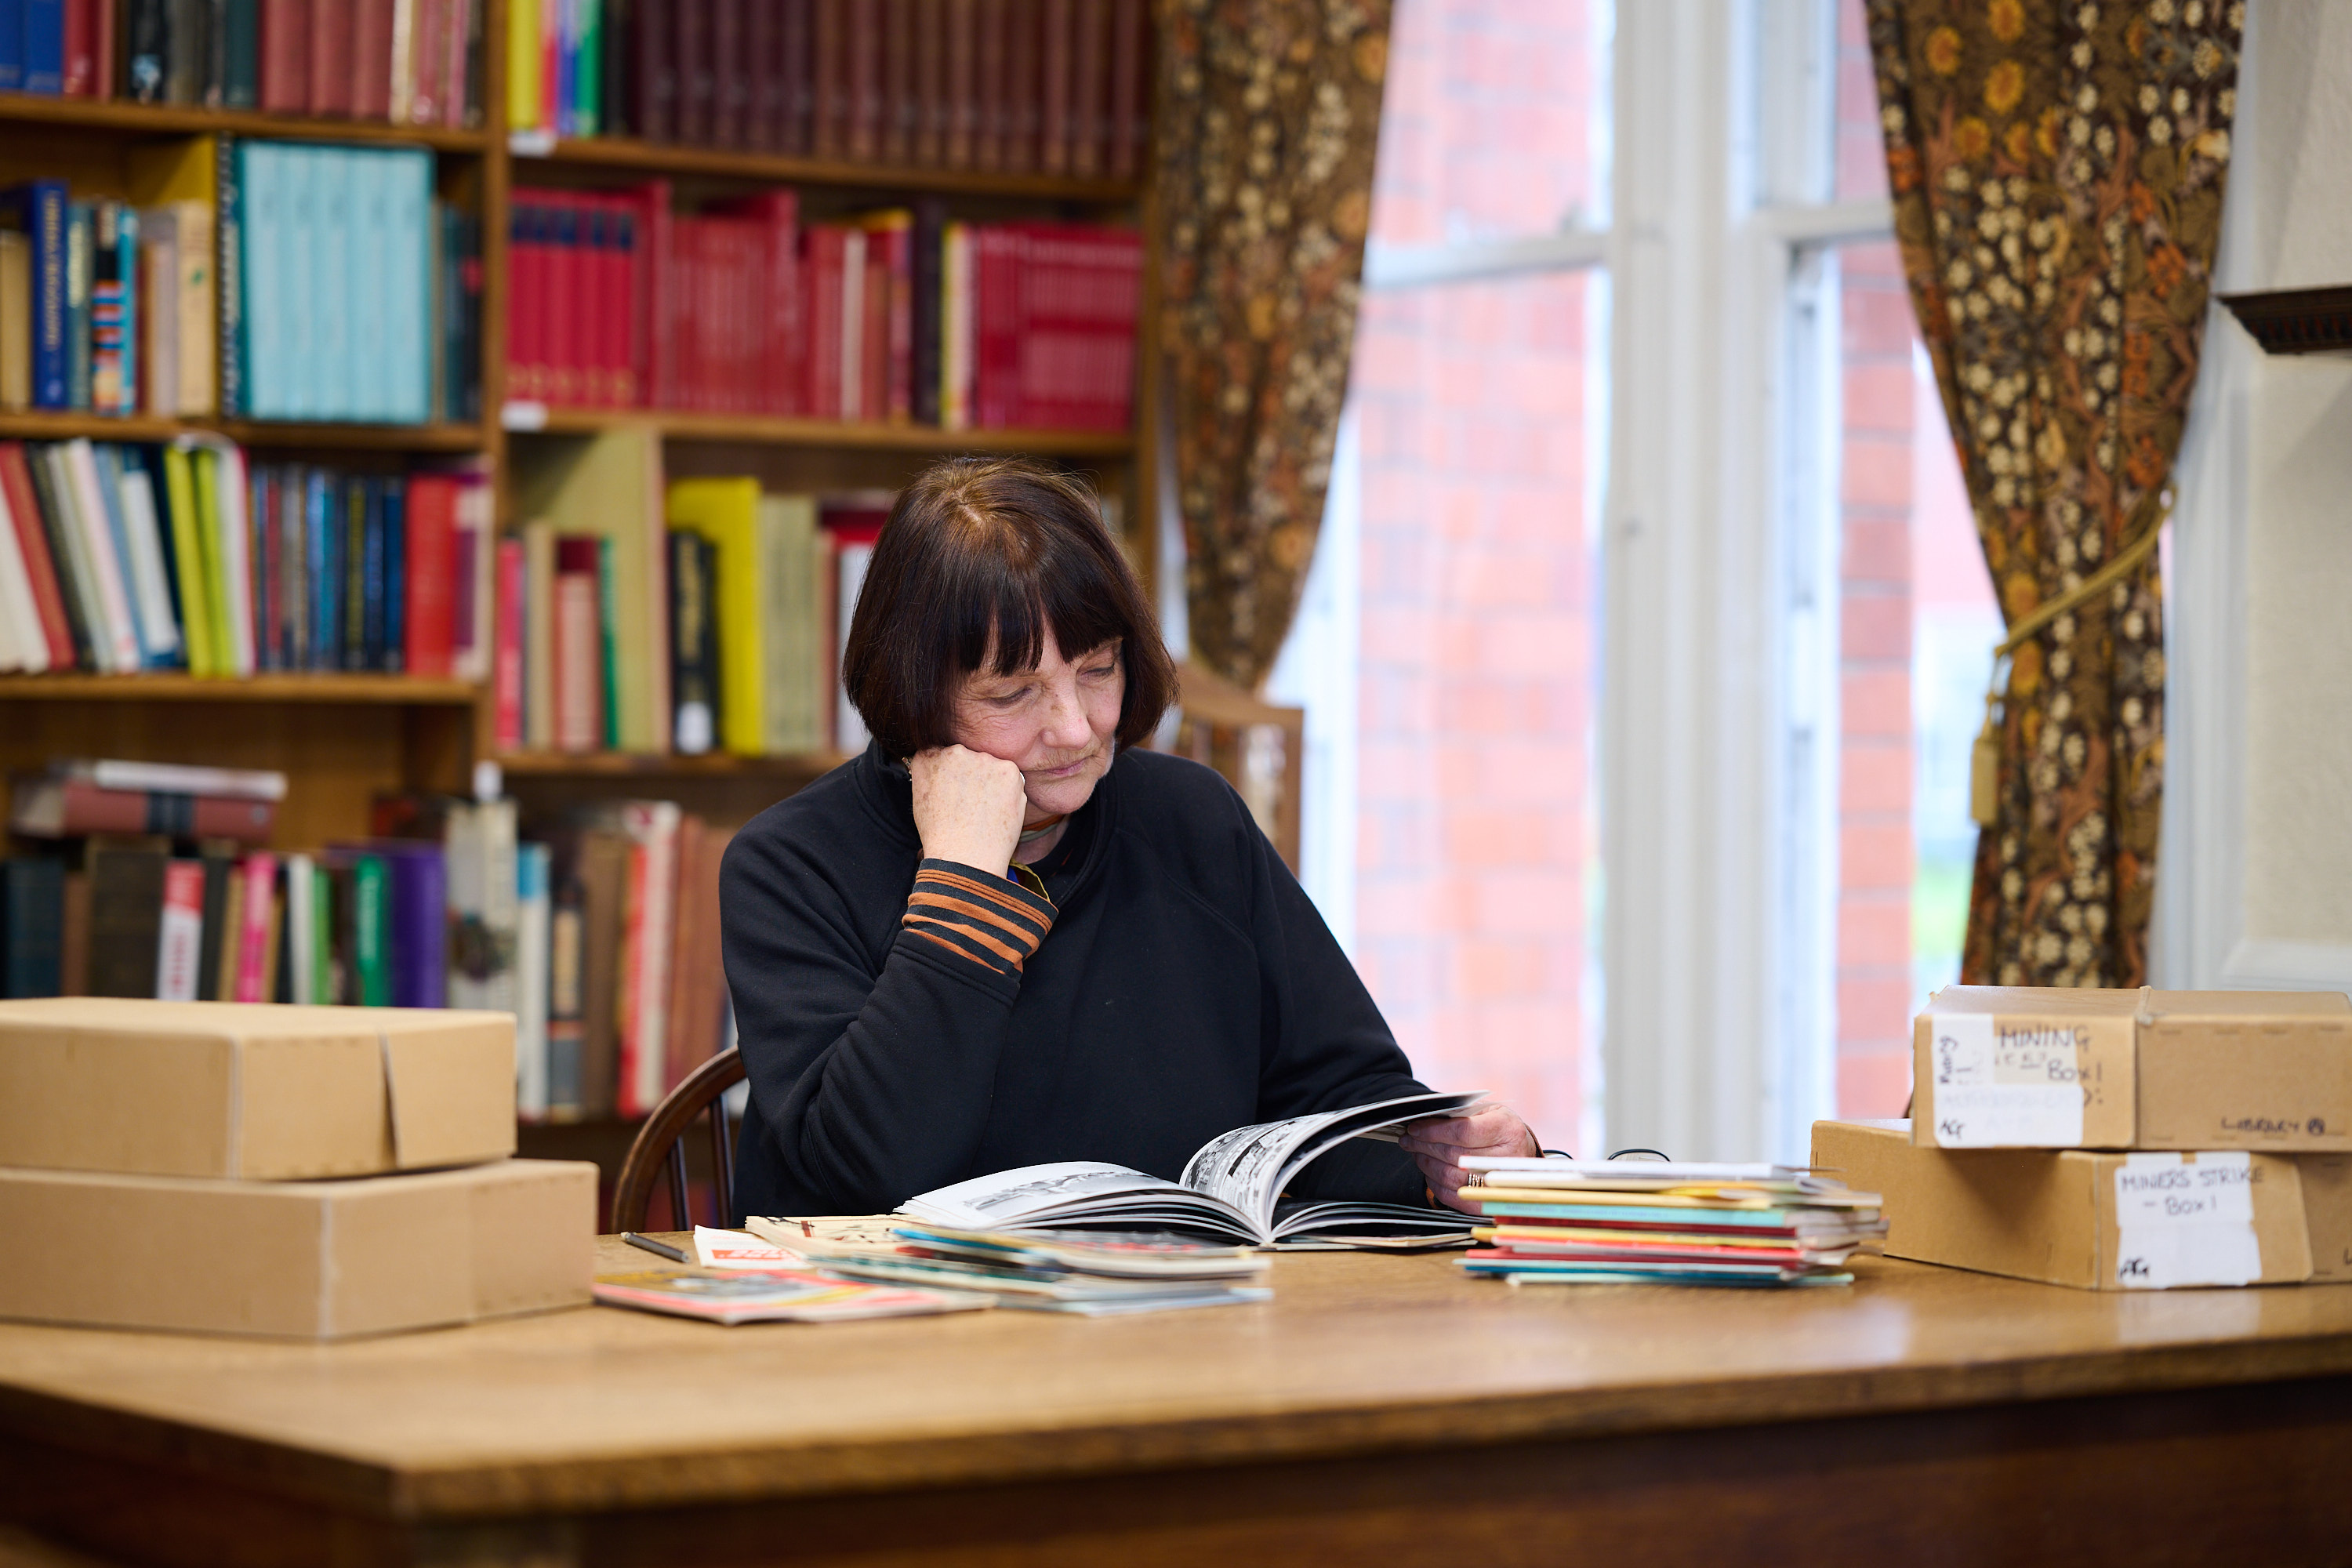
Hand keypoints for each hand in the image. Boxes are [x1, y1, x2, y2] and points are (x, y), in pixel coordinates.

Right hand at [910, 745, 1027, 873]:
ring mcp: (983, 759)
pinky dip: (1008, 792)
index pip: (941, 754)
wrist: (965, 857)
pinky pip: (1010, 777)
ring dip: (991, 782)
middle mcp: (956, 751)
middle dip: (971, 776)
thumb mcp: (920, 800)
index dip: (950, 774)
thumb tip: (941, 769)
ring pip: (991, 767)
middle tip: (970, 805)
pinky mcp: (1009, 770)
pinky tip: (997, 811)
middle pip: (969, 758)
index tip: (953, 790)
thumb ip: (929, 775)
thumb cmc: (940, 835)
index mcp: (929, 757)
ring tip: (983, 812)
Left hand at [1397, 1105, 1540, 1213]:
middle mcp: (1509, 1159)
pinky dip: (1436, 1184)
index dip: (1433, 1131)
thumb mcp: (1488, 1112)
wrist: (1524, 1153)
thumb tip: (1424, 1120)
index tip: (1414, 1128)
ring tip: (1417, 1153)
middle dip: (1424, 1146)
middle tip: (1408, 1140)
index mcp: (1508, 1130)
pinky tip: (1430, 1171)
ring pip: (1451, 1177)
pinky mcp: (1489, 1203)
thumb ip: (1461, 1114)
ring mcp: (1501, 1184)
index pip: (1463, 1131)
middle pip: (1454, 1155)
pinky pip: (1454, 1197)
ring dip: (1427, 1164)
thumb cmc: (1500, 1129)